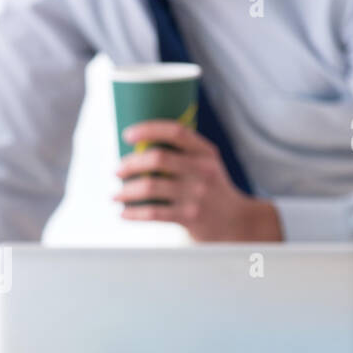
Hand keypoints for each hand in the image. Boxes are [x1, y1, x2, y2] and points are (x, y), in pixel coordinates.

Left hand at [112, 120, 281, 241]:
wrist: (236, 223)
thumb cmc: (212, 190)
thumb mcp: (207, 165)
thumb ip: (182, 154)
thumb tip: (138, 148)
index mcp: (205, 152)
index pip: (176, 132)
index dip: (149, 129)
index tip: (128, 134)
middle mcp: (203, 170)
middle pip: (158, 158)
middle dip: (130, 163)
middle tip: (117, 170)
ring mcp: (196, 194)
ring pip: (150, 186)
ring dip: (126, 191)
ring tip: (115, 194)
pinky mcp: (190, 217)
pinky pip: (153, 213)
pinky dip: (133, 213)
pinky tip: (123, 213)